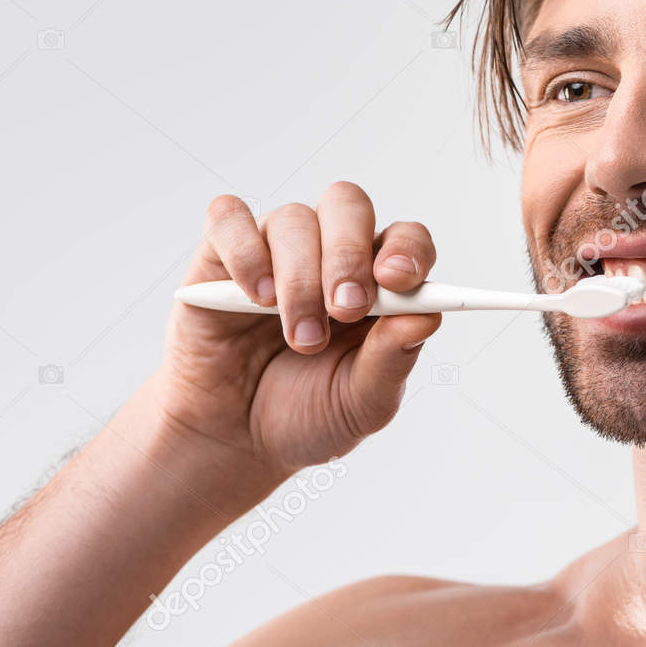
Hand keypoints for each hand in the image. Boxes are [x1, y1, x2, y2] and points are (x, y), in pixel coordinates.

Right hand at [152, 184, 441, 480]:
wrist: (236, 441)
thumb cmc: (307, 414)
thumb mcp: (361, 403)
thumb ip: (392, 361)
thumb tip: (426, 317)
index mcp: (377, 284)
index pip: (404, 239)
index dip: (407, 249)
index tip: (398, 282)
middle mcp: (327, 254)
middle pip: (348, 205)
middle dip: (349, 256)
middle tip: (345, 311)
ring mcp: (274, 249)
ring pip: (293, 219)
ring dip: (299, 281)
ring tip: (300, 338)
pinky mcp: (219, 256)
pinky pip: (229, 218)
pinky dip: (245, 253)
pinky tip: (254, 297)